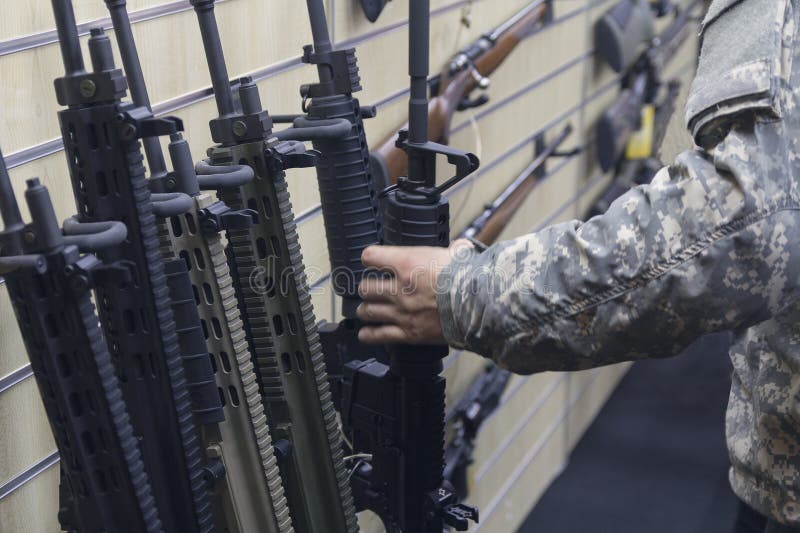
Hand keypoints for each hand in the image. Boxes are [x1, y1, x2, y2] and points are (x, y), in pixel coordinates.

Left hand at [357, 240, 472, 343]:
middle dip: (367, 287)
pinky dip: (369, 335)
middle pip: (365, 287)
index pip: (371, 257)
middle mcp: (399, 288)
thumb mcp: (460, 255)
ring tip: (368, 308)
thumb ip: (455, 250)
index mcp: (407, 264)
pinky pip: (379, 335)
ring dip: (366, 309)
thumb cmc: (469, 279)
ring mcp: (401, 312)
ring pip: (368, 311)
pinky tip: (365, 333)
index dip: (370, 258)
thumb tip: (462, 247)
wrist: (478, 307)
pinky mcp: (409, 333)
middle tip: (371, 288)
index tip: (371, 260)